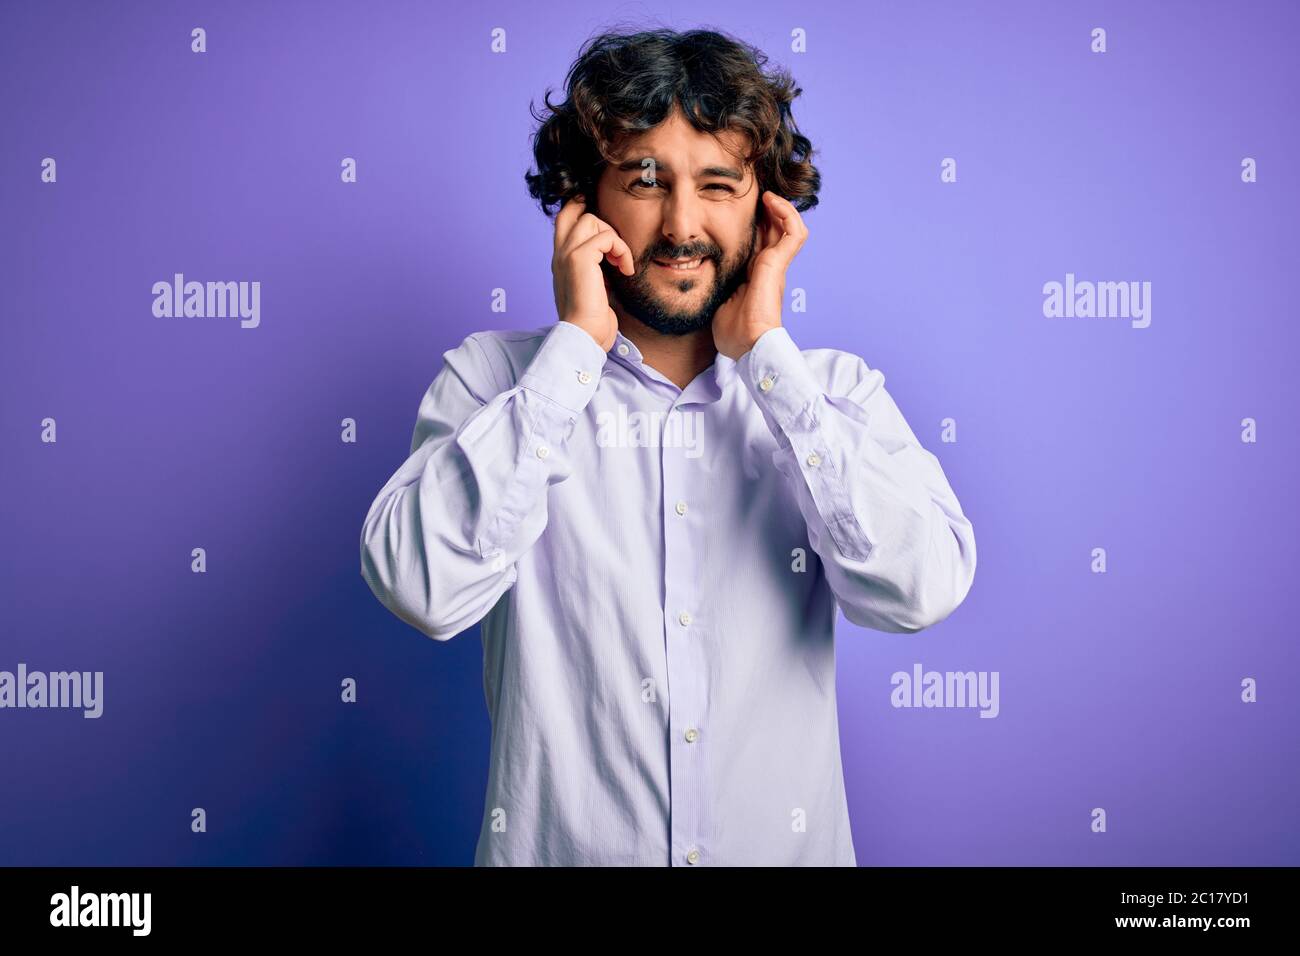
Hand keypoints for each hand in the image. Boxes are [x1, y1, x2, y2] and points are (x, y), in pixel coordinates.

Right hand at [551, 195, 634, 351]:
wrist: (584, 335)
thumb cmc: (590, 321)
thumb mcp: (590, 288)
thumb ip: (593, 269)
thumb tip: (608, 256)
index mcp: (559, 261)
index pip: (563, 221)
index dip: (581, 213)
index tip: (606, 231)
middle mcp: (559, 254)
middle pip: (572, 211)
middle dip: (597, 217)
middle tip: (615, 242)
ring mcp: (567, 253)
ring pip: (591, 219)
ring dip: (614, 238)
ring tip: (620, 262)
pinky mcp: (580, 257)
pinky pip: (607, 236)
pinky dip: (622, 250)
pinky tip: (625, 270)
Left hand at [712, 191, 807, 359]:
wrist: (747, 346)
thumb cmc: (732, 332)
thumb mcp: (716, 298)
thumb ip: (712, 283)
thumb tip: (691, 271)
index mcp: (754, 275)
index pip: (758, 241)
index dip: (753, 223)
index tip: (739, 208)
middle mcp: (768, 267)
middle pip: (774, 229)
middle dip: (766, 210)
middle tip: (753, 193)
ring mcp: (775, 265)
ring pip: (789, 226)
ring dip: (780, 207)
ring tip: (766, 195)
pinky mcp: (777, 265)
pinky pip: (793, 232)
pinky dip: (786, 213)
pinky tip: (770, 202)